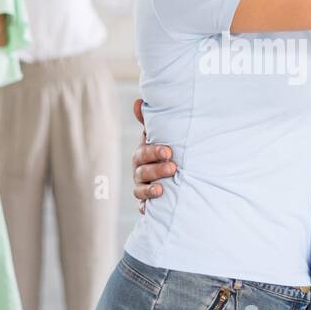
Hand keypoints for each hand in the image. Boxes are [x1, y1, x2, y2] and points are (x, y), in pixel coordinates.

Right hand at [131, 98, 174, 213]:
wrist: (172, 176)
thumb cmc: (164, 152)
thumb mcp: (159, 137)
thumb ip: (150, 122)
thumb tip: (138, 101)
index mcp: (142, 155)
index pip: (143, 153)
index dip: (154, 152)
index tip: (169, 151)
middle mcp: (139, 171)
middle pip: (142, 171)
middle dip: (156, 170)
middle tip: (173, 168)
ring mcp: (141, 188)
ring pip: (141, 190)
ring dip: (151, 189)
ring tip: (163, 189)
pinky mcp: (146, 204)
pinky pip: (144, 207)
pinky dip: (147, 207)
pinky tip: (152, 208)